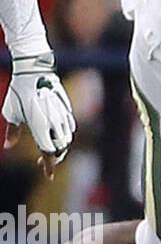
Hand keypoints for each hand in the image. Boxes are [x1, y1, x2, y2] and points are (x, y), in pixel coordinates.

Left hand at [2, 53, 74, 176]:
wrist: (35, 69)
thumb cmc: (19, 91)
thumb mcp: (10, 113)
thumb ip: (12, 132)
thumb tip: (7, 146)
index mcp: (40, 126)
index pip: (48, 152)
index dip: (49, 165)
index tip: (49, 174)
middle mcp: (54, 122)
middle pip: (60, 148)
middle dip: (54, 157)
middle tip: (43, 162)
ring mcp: (63, 114)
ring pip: (67, 137)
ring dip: (59, 146)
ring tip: (49, 148)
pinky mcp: (67, 107)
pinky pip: (69, 125)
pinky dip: (64, 133)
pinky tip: (56, 134)